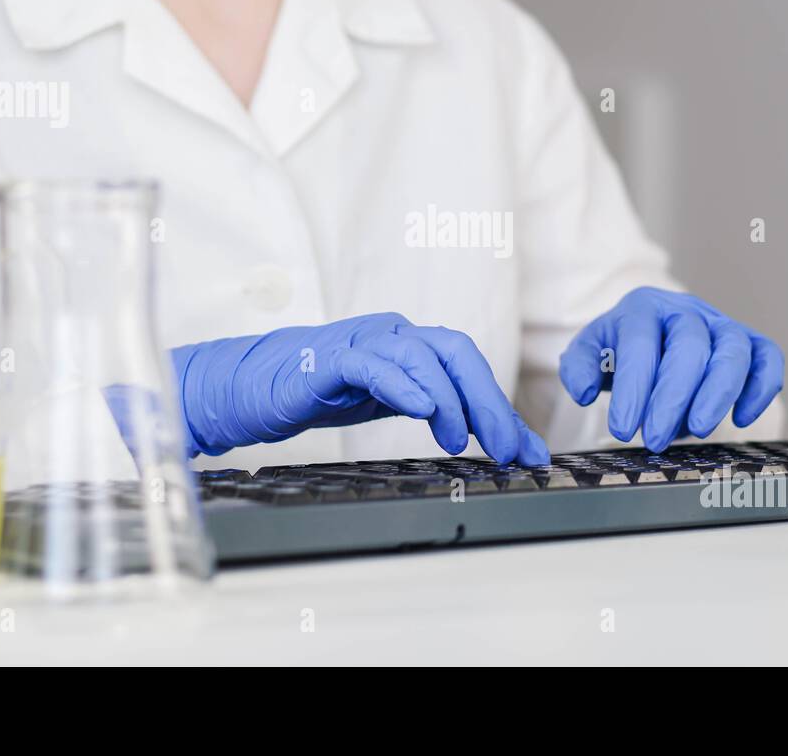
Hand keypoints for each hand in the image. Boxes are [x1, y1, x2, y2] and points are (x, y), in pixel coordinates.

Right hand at [171, 313, 548, 465]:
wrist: (258, 387)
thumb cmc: (330, 393)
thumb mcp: (398, 406)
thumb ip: (450, 419)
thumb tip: (514, 448)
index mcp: (414, 345)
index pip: (470, 366)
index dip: (502, 407)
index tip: (529, 454)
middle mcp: (394, 334)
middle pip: (455, 353)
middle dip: (487, 400)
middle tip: (505, 448)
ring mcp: (363, 342)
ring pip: (420, 355)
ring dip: (449, 398)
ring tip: (461, 439)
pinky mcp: (330, 359)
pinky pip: (373, 364)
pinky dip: (402, 383)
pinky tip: (422, 409)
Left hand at [558, 287, 782, 451]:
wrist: (648, 341)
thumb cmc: (619, 351)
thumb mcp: (589, 353)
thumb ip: (578, 367)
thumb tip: (586, 390)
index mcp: (644, 307)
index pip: (641, 343)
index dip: (634, 387)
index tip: (624, 428)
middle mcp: (687, 310)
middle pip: (690, 346)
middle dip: (673, 397)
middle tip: (655, 439)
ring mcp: (722, 325)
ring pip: (734, 351)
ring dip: (718, 393)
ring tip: (697, 430)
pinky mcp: (751, 343)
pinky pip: (768, 359)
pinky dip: (761, 388)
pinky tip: (742, 419)